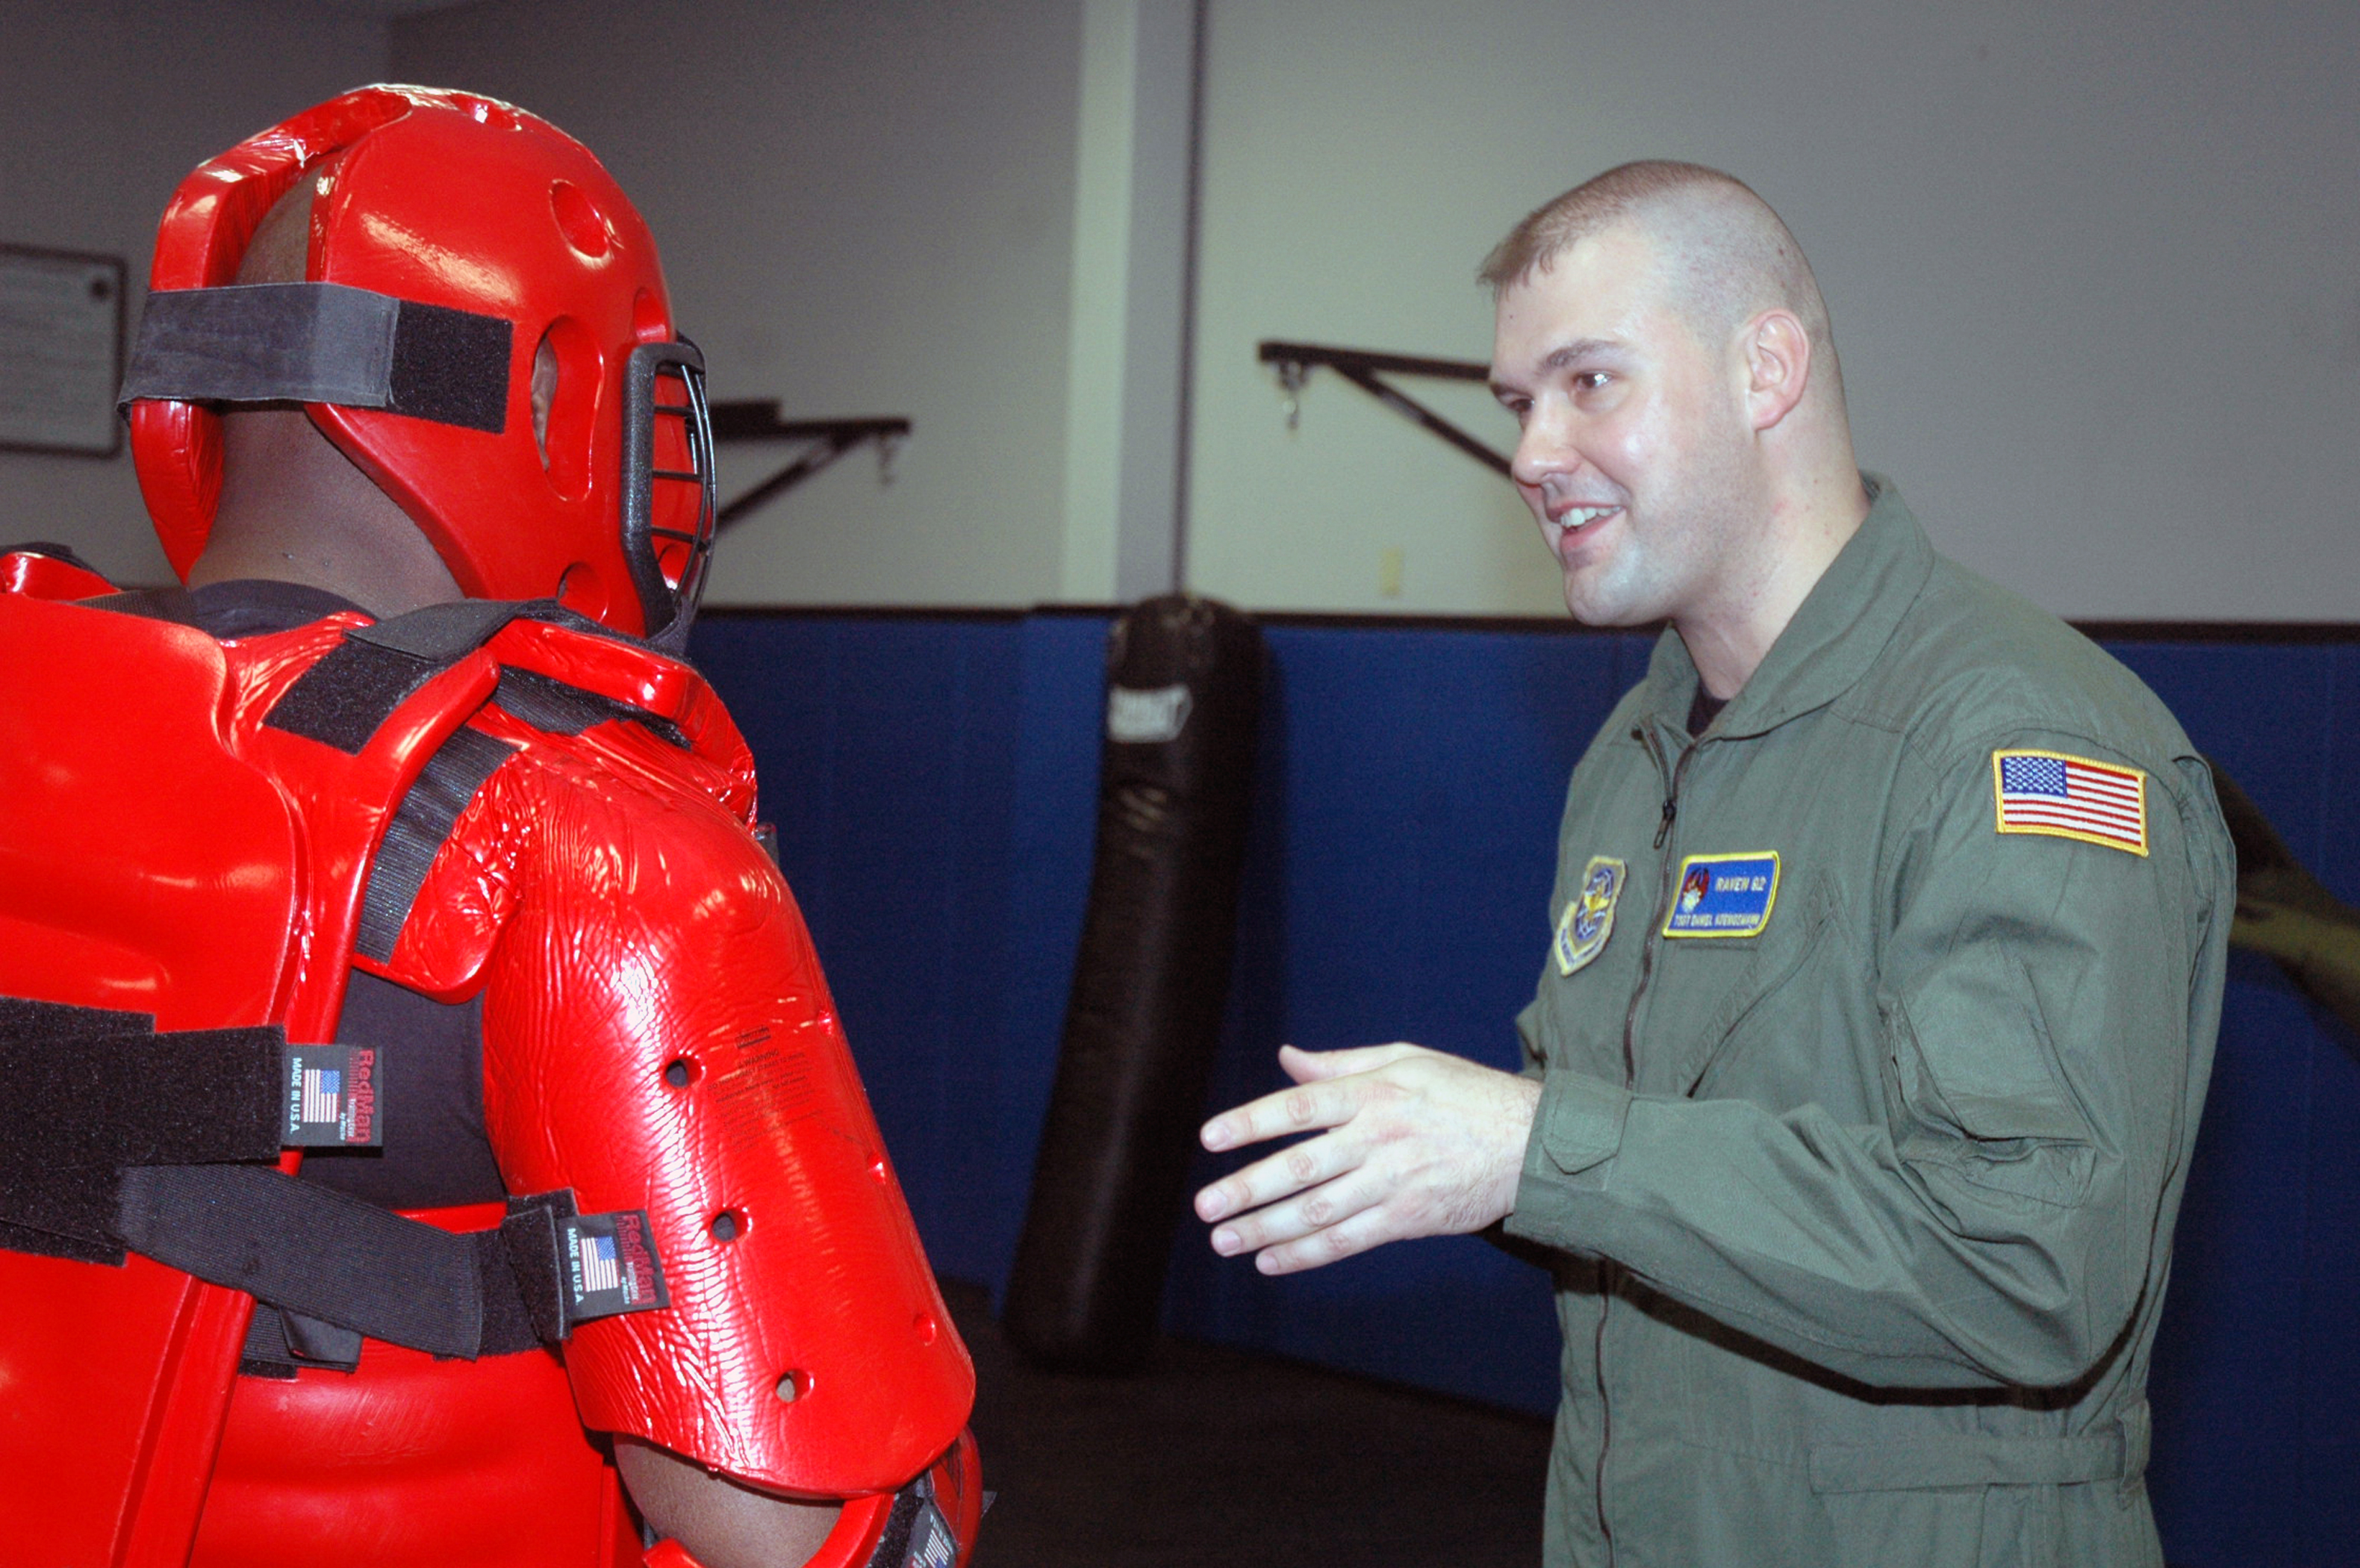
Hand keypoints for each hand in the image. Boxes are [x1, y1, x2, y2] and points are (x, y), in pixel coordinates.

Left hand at [1193, 1043, 1541, 1274]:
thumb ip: (1340, 1064)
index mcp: (1374, 1092)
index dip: (1251, 1122)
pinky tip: (1271, 1261)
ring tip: (1225, 1239)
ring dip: (1267, 1228)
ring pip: (1318, 1211)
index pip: (1299, 1107)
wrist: (1532, 1142)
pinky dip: (1306, 1254)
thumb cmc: (1466, 1093)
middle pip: (1300, 1166)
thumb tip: (1286, 1058)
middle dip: (1247, 1188)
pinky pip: (1348, 1241)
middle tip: (1206, 1205)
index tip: (1211, 1139)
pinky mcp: (1409, 1219)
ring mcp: (1394, 1182)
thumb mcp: (1407, 1060)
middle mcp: (1379, 1137)